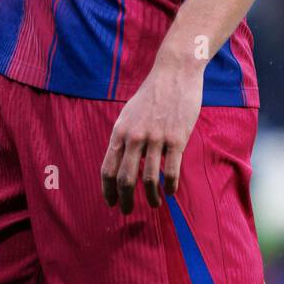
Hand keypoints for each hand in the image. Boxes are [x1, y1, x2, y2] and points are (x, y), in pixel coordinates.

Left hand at [101, 53, 202, 214]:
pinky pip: (171, 170)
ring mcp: (156, 138)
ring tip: (154, 204)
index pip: (107, 168)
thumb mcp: (129, 114)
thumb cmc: (152, 94)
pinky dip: (170, 186)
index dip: (108, 190)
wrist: (174, 73)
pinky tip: (171, 192)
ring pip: (149, 179)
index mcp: (120, 131)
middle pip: (125, 178)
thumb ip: (124, 137)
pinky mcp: (176, 138)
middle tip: (127, 211)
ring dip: (151, 197)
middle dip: (125, 200)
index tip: (111, 202)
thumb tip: (122, 162)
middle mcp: (134, 136)